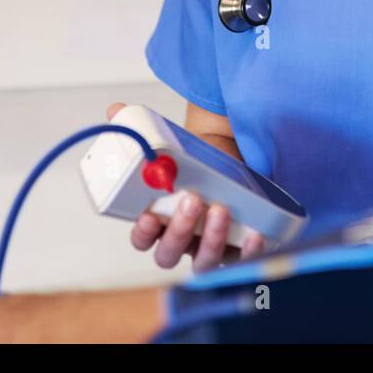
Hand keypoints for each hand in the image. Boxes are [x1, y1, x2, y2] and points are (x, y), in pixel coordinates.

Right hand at [106, 102, 267, 271]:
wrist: (226, 164)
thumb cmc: (190, 164)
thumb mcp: (166, 145)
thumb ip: (139, 130)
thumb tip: (116, 112)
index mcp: (156, 221)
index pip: (142, 238)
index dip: (143, 232)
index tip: (148, 216)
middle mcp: (179, 239)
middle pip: (170, 252)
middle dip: (179, 230)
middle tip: (191, 200)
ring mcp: (206, 246)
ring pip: (203, 259)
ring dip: (211, 238)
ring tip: (221, 209)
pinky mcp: (235, 248)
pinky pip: (240, 260)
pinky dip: (248, 253)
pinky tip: (256, 236)